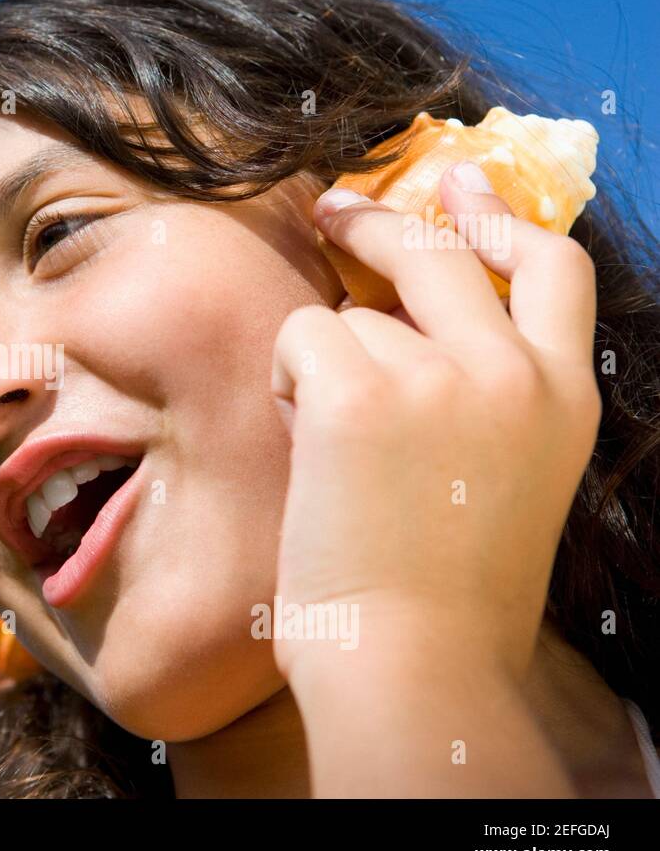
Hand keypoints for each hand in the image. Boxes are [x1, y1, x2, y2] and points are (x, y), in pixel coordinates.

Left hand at [269, 161, 601, 685]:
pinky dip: (287, 383)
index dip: (503, 219)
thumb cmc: (444, 593)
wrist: (412, 662)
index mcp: (564, 398)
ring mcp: (438, 375)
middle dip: (381, 222)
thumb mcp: (509, 478)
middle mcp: (510, 373)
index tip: (463, 187)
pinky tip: (307, 448)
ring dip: (325, 369)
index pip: (556, 266)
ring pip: (351, 317)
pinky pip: (302, 337)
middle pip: (440, 252)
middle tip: (334, 209)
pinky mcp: (357, 389)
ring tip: (338, 460)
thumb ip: (484, 397)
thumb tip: (405, 322)